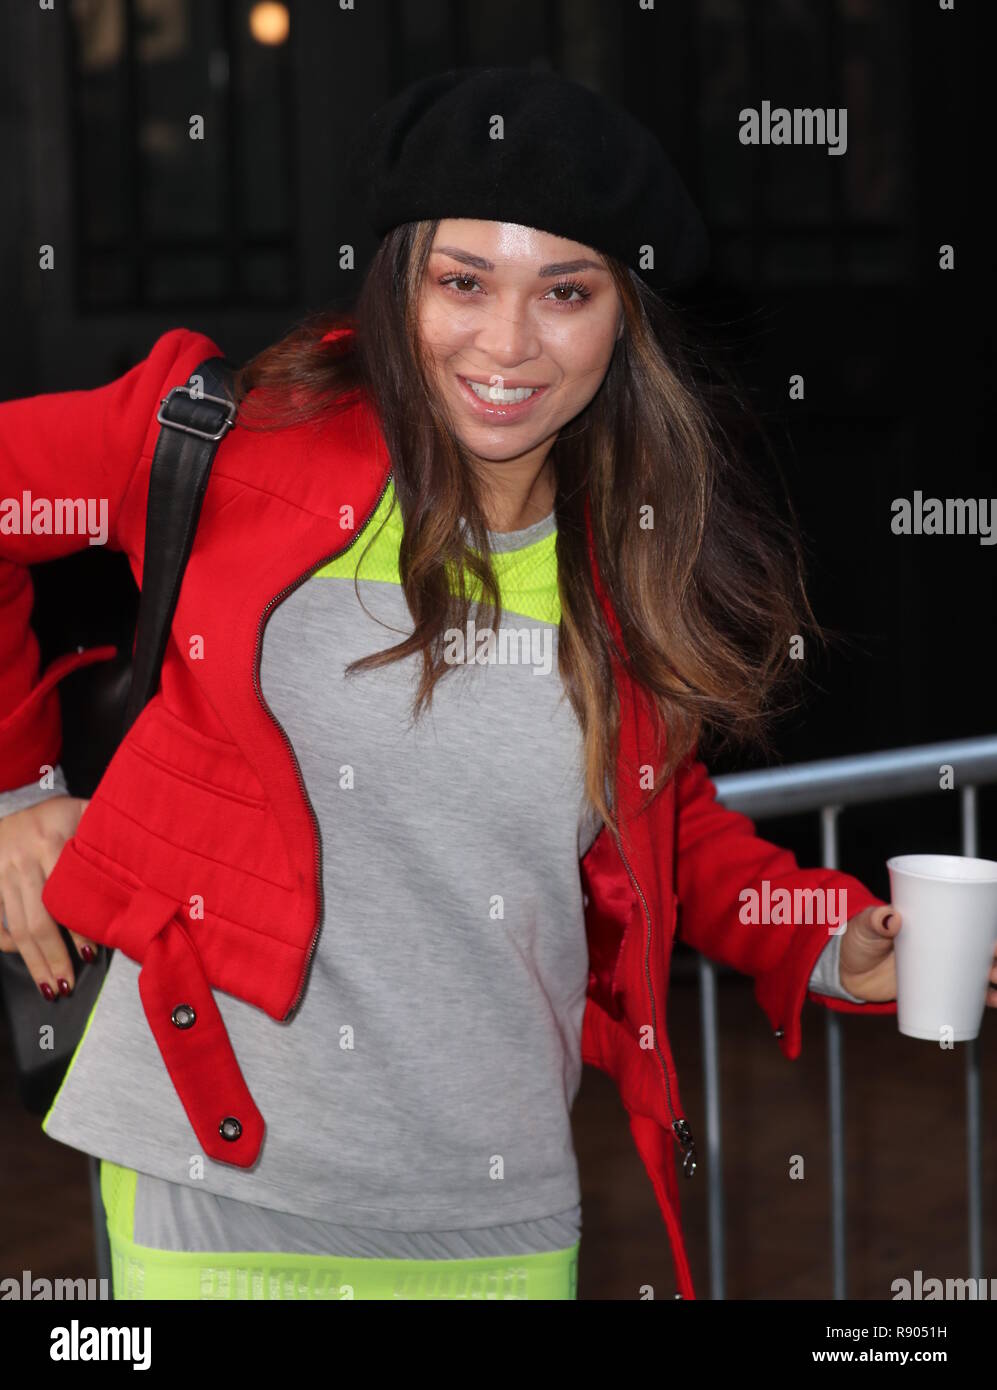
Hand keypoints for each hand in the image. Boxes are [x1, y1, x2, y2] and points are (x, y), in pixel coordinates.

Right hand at [0, 795, 98, 998]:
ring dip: (34, 961)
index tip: (92, 955)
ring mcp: (3, 875)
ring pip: (18, 927)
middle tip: (67, 986)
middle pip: (39, 921)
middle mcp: (24, 861)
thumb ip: (104, 830)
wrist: (14, 804)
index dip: (80, 929)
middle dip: (54, 957)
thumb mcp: (83, 811)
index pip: (68, 897)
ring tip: (50, 987)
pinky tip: (23, 957)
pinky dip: (5, 942)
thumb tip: (143, 855)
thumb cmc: (57, 815)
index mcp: (52, 842)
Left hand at [839, 904, 996, 1006]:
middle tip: (996, 967)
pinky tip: (993, 1002)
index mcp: (931, 920)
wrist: (845, 970)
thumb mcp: (865, 926)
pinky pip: (963, 994)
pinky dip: (981, 998)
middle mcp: (942, 942)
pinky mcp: (933, 987)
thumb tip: (892, 918)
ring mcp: (939, 966)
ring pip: (977, 971)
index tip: (994, 940)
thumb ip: (876, 920)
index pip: (967, 919)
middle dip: (994, 957)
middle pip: (979, 947)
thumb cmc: (857, 939)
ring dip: (994, 977)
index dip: (986, 928)